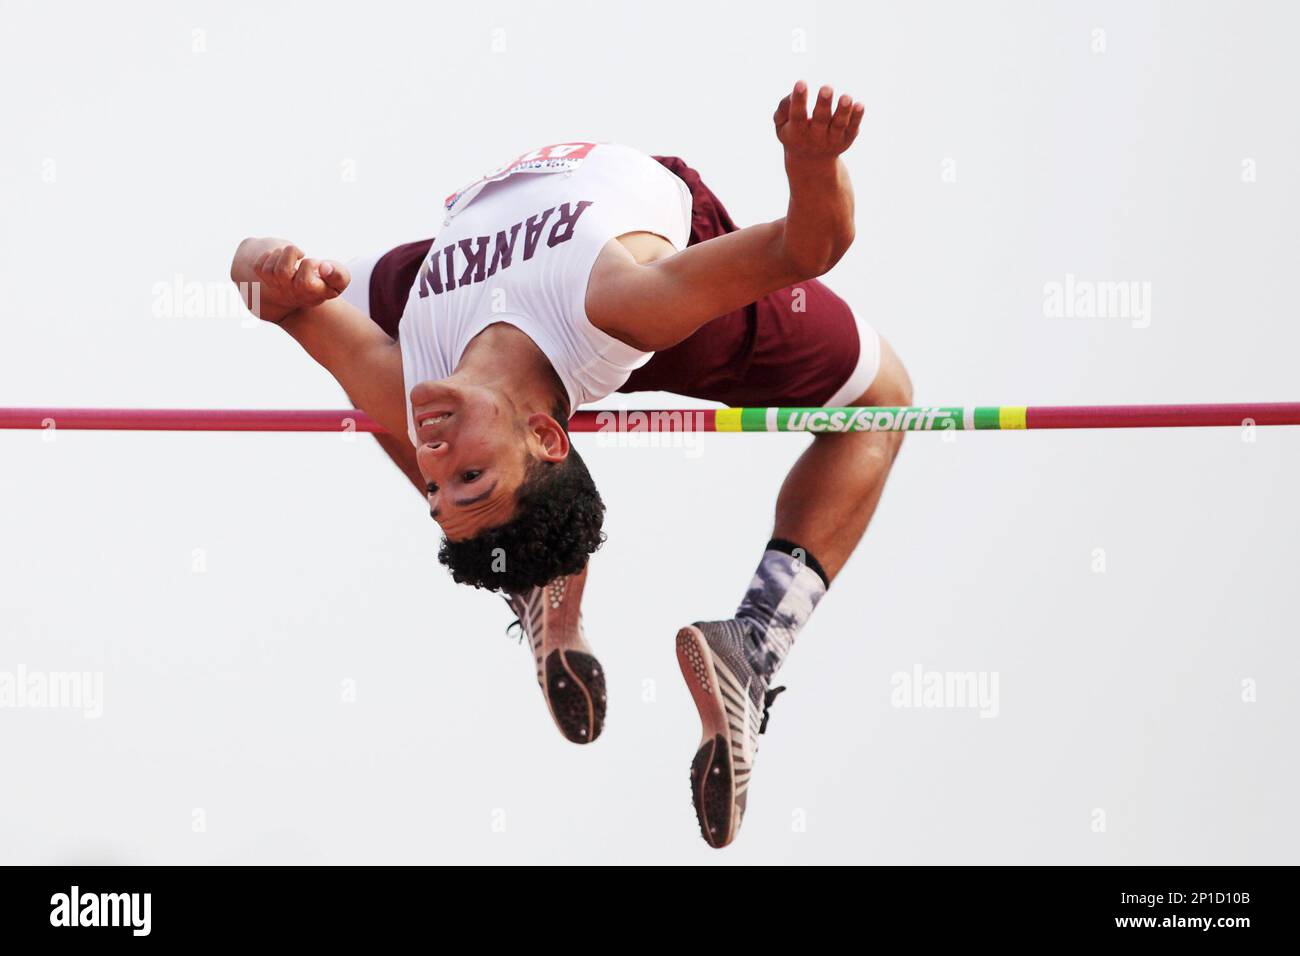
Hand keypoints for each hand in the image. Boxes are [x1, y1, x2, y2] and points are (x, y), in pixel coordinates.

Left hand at [230, 238, 349, 323]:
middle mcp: (293, 293)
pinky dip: (268, 256)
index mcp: (312, 294)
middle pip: (282, 272)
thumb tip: (323, 267)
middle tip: (301, 255)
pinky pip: (259, 266)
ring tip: (291, 255)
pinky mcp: (266, 280)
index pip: (305, 281)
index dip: (310, 265)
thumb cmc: (324, 283)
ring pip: (270, 268)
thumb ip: (339, 275)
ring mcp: (278, 287)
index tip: (319, 263)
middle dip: (292, 252)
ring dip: (281, 253)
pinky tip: (279, 258)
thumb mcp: (339, 282)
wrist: (304, 295)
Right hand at [773, 81, 864, 163]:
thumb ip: (782, 110)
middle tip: (826, 88)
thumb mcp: (781, 126)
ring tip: (846, 97)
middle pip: (820, 120)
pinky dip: (857, 117)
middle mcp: (815, 138)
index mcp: (796, 133)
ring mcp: (832, 139)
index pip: (797, 116)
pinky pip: (852, 128)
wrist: (812, 163)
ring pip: (838, 125)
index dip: (798, 100)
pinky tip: (860, 105)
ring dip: (843, 111)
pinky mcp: (846, 139)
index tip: (801, 83)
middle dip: (823, 104)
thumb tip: (792, 94)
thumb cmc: (794, 135)